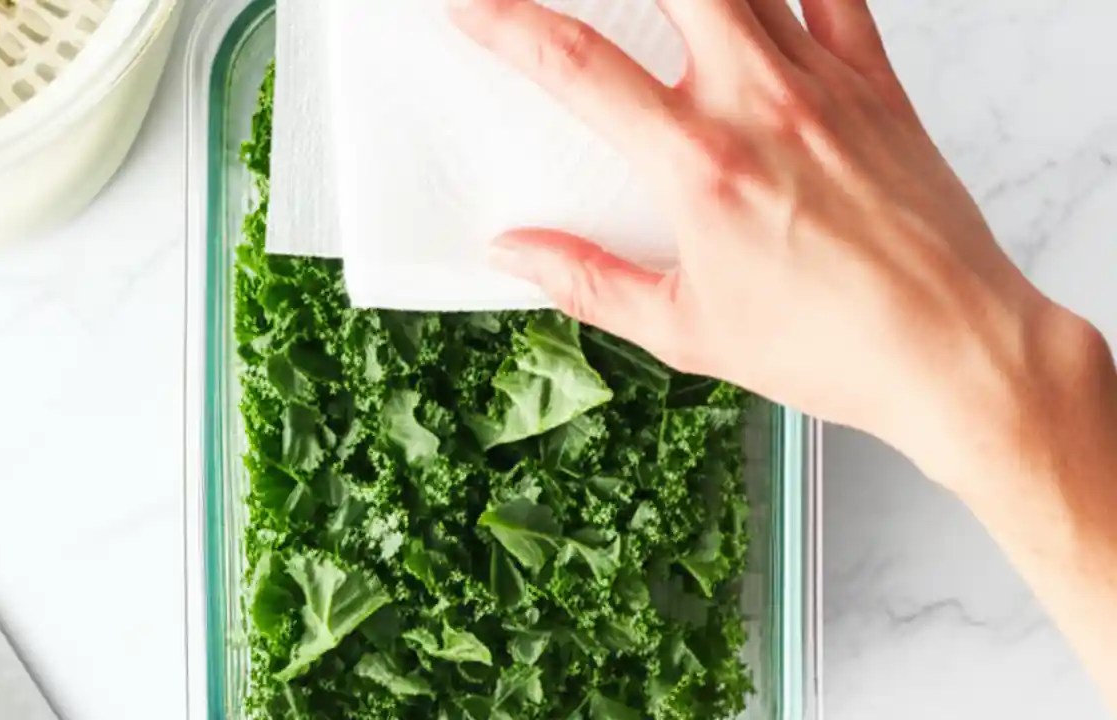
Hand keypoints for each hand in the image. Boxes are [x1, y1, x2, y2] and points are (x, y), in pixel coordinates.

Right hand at [450, 0, 1098, 482]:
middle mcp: (760, 105)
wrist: (953, 350)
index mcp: (699, 167)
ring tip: (665, 4)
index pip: (579, 68)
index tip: (473, 11)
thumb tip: (517, 252)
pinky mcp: (878, 84)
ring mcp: (823, 85)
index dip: (509, 26)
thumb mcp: (685, 331)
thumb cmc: (831, 346)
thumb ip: (588, 282)